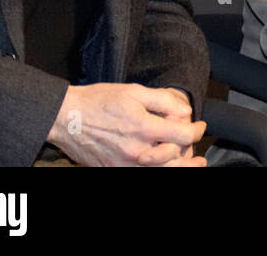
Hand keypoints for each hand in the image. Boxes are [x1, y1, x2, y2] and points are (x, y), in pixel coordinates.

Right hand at [46, 83, 206, 166]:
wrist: (66, 117)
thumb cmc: (99, 101)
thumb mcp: (134, 91)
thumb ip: (163, 101)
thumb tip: (185, 112)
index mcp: (143, 127)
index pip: (182, 135)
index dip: (196, 131)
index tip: (200, 126)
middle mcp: (136, 150)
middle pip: (175, 159)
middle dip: (191, 152)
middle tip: (196, 149)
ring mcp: (124, 164)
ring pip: (160, 172)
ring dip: (180, 168)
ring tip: (194, 165)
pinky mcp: (113, 170)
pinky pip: (140, 175)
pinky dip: (157, 171)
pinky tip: (164, 167)